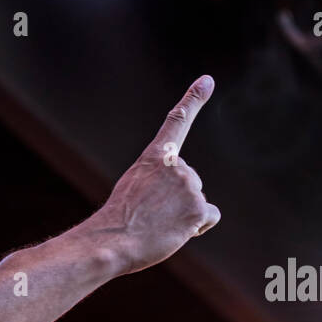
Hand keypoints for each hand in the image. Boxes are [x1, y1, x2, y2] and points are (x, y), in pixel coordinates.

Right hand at [85, 75, 220, 274]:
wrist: (112, 241)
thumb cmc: (118, 222)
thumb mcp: (132, 191)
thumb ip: (157, 184)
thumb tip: (180, 200)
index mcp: (154, 158)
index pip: (177, 122)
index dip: (193, 99)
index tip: (207, 80)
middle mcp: (176, 166)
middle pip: (190, 182)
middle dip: (177, 200)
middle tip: (152, 215)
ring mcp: (189, 186)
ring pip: (198, 201)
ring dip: (184, 216)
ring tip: (158, 225)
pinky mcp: (199, 208)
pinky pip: (210, 217)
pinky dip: (197, 227)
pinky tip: (176, 231)